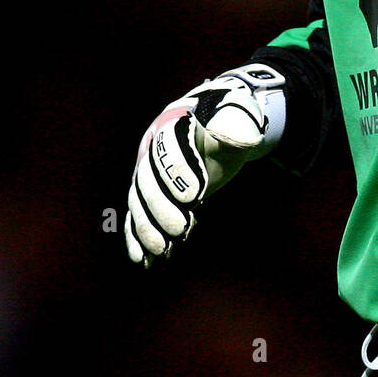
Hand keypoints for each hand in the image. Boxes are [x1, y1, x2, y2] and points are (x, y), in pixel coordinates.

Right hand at [124, 63, 285, 266]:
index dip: (177, 170)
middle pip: (147, 178)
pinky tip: (144, 260)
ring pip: (138, 201)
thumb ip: (240, 124)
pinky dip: (137, 238)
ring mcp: (146, 172)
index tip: (196, 196)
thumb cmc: (230, 120)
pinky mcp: (148, 195)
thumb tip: (239, 136)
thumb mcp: (241, 116)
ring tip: (164, 250)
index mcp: (174, 121)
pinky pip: (136, 216)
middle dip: (161, 206)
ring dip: (147, 227)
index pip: (168, 144)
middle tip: (182, 229)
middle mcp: (152, 147)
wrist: (215, 125)